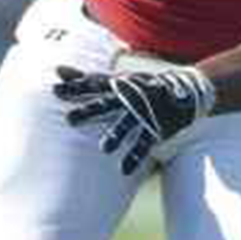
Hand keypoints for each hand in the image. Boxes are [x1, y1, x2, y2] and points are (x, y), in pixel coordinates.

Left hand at [54, 65, 215, 174]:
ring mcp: (144, 111)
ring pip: (127, 123)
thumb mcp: (115, 79)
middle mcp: (130, 96)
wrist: (187, 88)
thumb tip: (56, 70)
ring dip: (116, 135)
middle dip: (89, 110)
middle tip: (69, 120)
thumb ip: (85, 78)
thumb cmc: (141, 85)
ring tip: (104, 148)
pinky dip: (135, 155)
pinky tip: (123, 169)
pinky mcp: (157, 126)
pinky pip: (144, 142)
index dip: (74, 86)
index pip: (93, 84)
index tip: (53, 91)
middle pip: (106, 103)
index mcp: (119, 84)